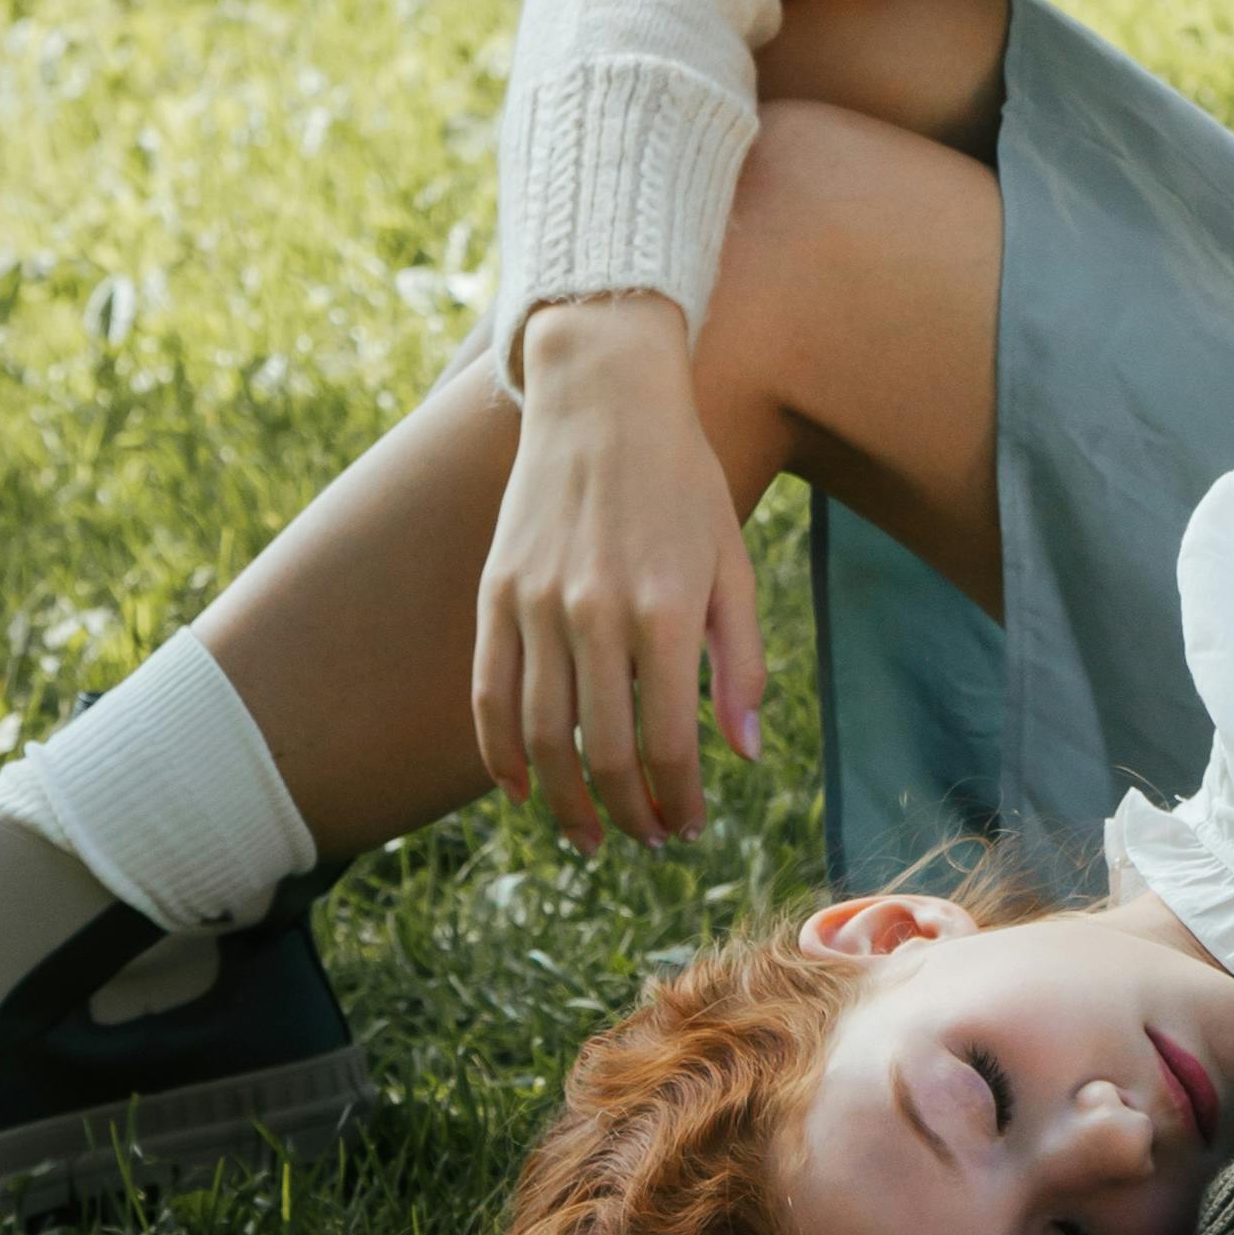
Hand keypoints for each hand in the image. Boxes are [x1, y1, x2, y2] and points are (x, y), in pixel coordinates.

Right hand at [472, 295, 762, 854]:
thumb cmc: (682, 482)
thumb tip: (744, 754)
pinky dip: (498, 755)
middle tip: (646, 838)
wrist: (603, 396)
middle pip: (603, 755)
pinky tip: (520, 789)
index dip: (681, 801)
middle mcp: (597, 613)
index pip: (672, 744)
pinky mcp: (496, 593)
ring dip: (564, 803)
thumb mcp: (733, 561)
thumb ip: (743, 661)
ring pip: (539, 739)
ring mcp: (537, 604)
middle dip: (629, 814)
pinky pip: (489, 695)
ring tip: (588, 832)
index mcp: (668, 610)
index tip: (689, 826)